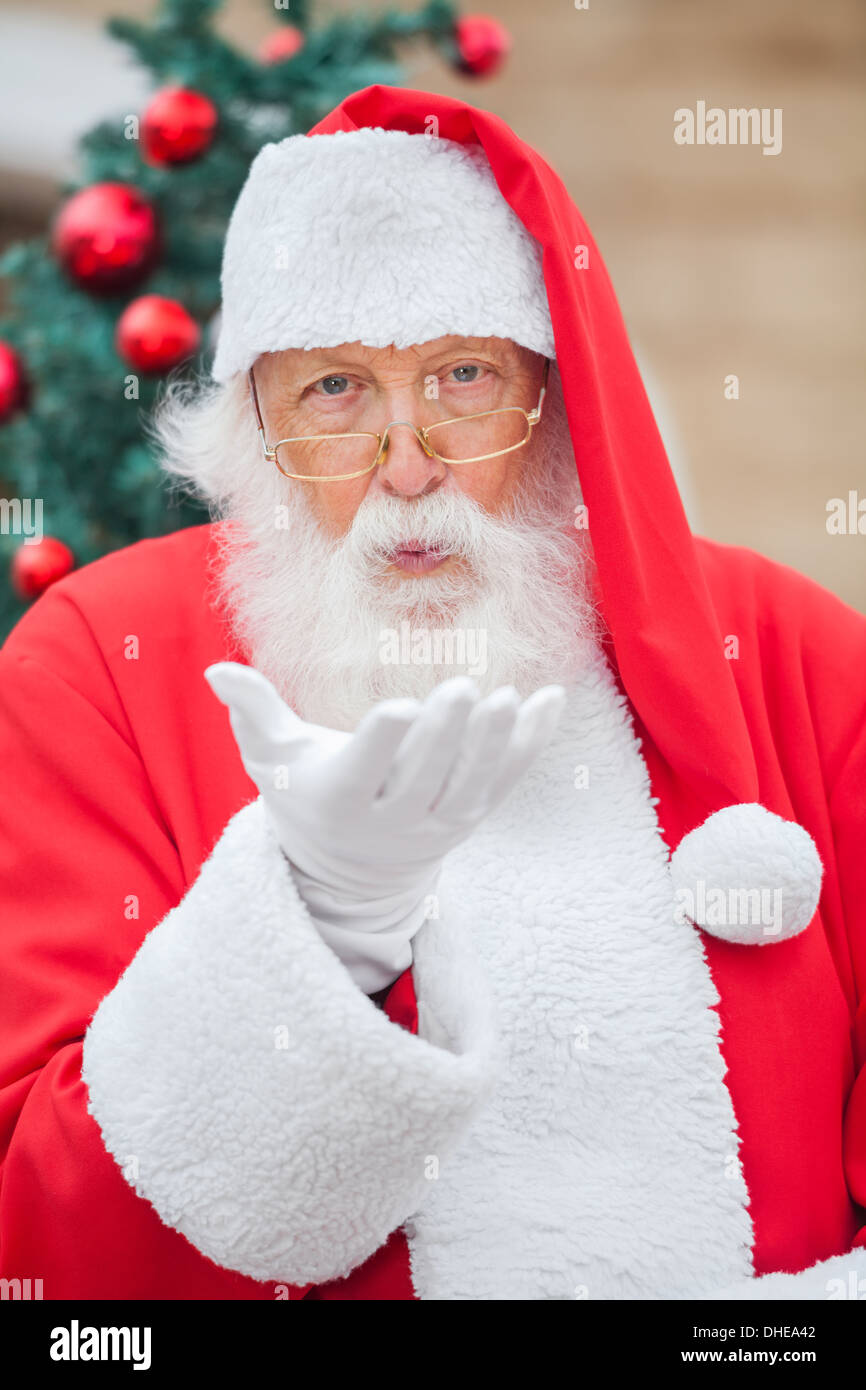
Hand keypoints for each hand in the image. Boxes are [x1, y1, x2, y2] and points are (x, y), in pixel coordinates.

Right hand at [205, 664, 564, 908]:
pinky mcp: (471, 816)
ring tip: (509, 699)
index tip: (400, 707)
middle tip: (463, 689)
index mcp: (341, 800)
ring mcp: (438, 824)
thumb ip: (253, 712)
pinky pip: (506, 780)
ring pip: (470, 786)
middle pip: (423, 779)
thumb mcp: (273, 759)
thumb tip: (217, 670)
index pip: (362, 772)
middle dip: (444, 736)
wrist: (348, 869)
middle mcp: (393, 821)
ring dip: (493, 744)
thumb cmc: (306, 794)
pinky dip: (531, 744)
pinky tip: (551, 699)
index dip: (382, 743)